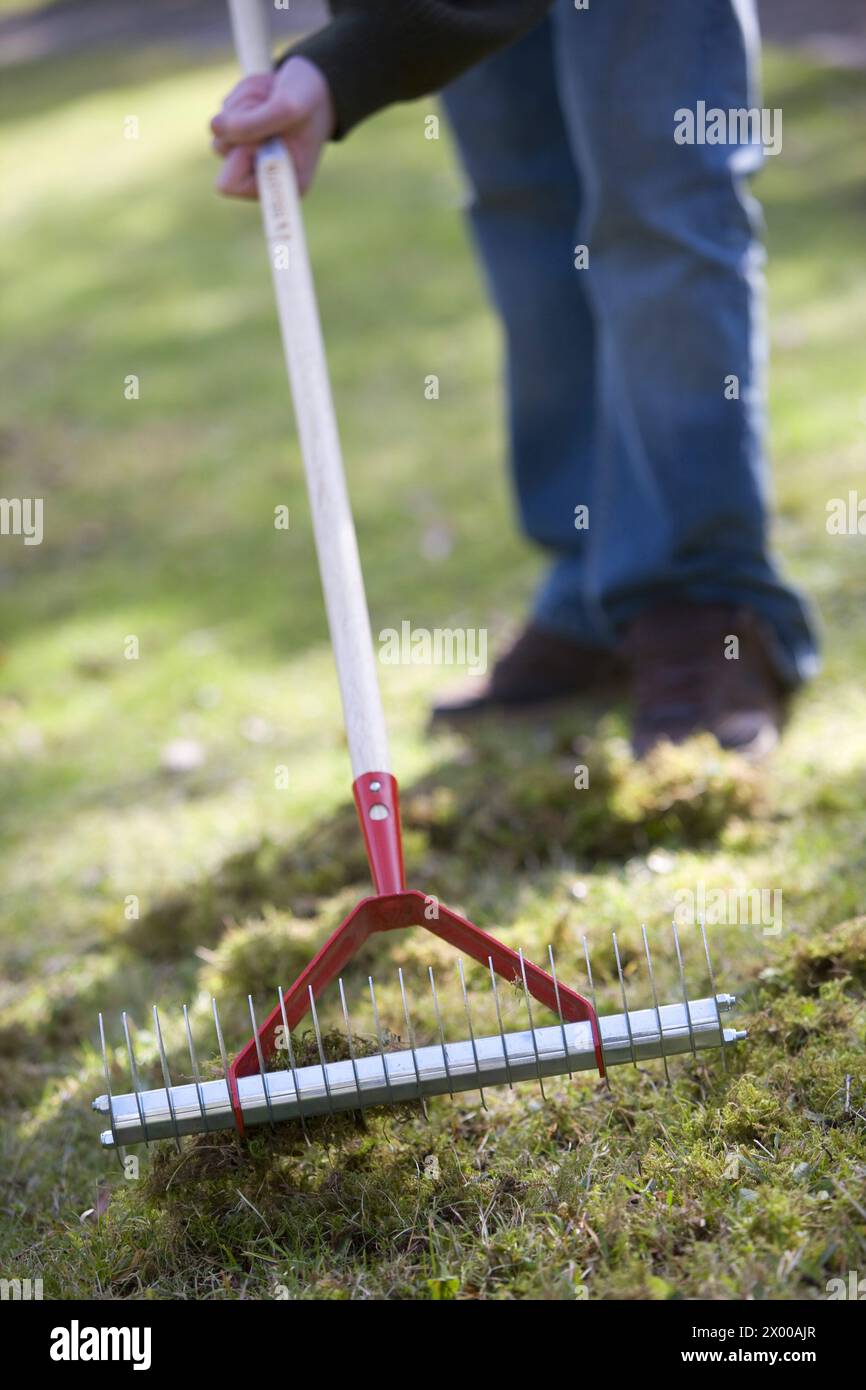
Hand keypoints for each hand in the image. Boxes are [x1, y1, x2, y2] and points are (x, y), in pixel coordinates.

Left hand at [211, 56, 335, 197]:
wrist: (316, 81)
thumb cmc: (309, 98)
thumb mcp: (286, 107)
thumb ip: (250, 124)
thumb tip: (214, 128)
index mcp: (280, 183)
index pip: (230, 184)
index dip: (240, 154)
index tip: (265, 136)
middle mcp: (263, 175)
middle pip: (222, 152)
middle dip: (241, 125)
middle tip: (269, 110)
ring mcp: (250, 156)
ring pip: (220, 133)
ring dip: (242, 107)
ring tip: (269, 100)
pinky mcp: (241, 137)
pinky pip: (223, 117)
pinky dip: (241, 100)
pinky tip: (264, 98)